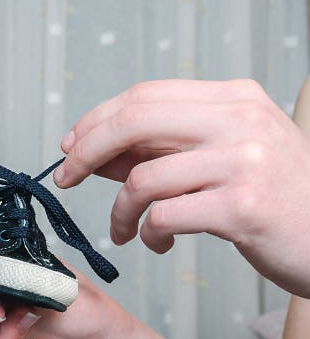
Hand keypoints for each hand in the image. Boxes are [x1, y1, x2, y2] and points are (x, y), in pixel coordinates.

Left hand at [56, 79, 309, 296]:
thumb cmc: (271, 198)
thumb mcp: (220, 158)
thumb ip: (160, 150)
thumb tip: (93, 154)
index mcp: (234, 99)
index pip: (144, 96)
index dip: (97, 120)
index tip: (71, 147)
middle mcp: (240, 121)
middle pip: (134, 120)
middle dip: (87, 151)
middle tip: (66, 178)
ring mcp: (243, 162)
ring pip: (142, 178)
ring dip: (120, 211)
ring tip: (126, 230)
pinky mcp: (241, 207)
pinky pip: (162, 217)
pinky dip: (147, 235)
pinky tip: (157, 243)